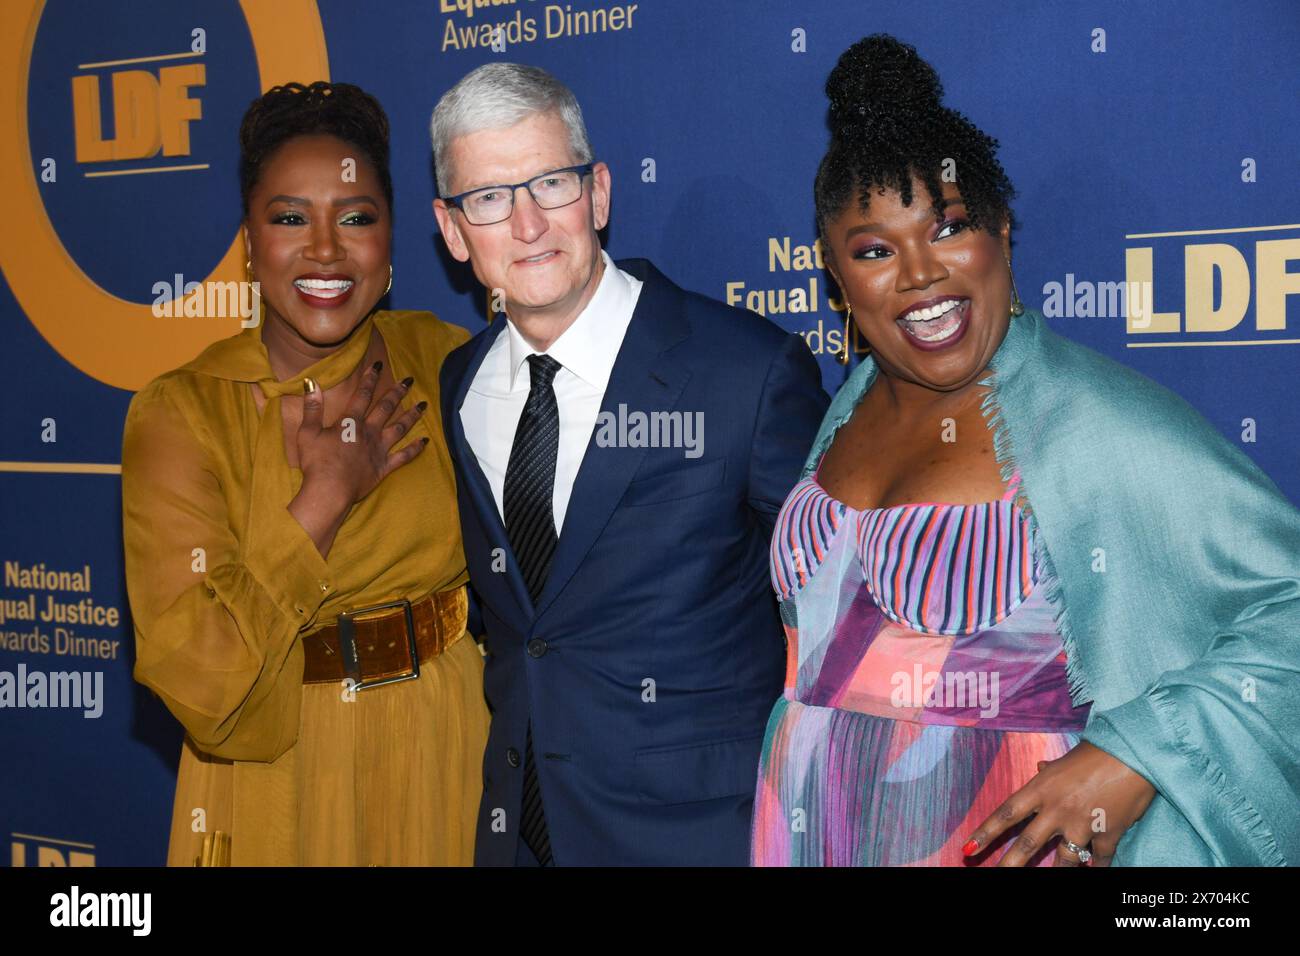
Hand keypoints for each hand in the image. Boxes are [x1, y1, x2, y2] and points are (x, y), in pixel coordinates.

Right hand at [296, 361, 427, 506]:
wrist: (330, 490)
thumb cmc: (317, 462)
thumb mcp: (308, 432)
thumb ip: (312, 407)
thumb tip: (312, 383)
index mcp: (351, 422)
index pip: (362, 395)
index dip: (370, 378)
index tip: (378, 365)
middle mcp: (369, 432)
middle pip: (386, 408)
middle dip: (397, 392)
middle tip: (408, 381)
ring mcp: (379, 449)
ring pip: (399, 428)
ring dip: (412, 415)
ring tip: (423, 405)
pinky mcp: (384, 467)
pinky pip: (404, 456)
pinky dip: (415, 448)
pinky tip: (425, 441)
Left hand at [962, 740, 1156, 866]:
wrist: (1134, 755)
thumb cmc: (1097, 752)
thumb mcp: (1065, 758)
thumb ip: (1050, 769)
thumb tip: (1039, 766)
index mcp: (1041, 789)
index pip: (1006, 814)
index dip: (986, 833)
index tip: (969, 848)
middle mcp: (1057, 809)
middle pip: (1028, 844)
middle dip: (1010, 864)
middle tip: (998, 876)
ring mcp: (1082, 824)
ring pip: (1065, 860)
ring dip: (1058, 873)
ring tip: (1051, 880)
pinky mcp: (1108, 834)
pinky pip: (1100, 858)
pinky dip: (1099, 866)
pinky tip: (1096, 870)